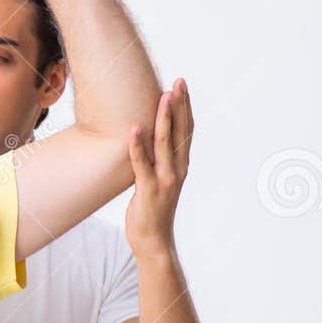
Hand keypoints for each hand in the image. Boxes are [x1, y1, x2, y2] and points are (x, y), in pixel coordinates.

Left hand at [124, 80, 193, 257]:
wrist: (153, 240)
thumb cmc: (151, 210)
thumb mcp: (157, 181)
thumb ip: (156, 162)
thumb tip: (145, 141)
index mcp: (181, 166)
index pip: (187, 130)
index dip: (185, 107)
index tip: (182, 86)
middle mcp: (177, 170)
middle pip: (181, 131)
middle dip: (179, 106)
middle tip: (178, 82)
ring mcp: (164, 180)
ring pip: (165, 144)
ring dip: (163, 119)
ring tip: (161, 97)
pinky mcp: (149, 190)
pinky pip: (142, 164)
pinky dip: (137, 146)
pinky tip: (134, 129)